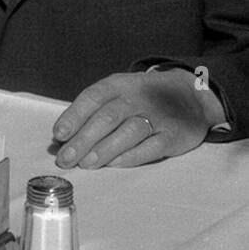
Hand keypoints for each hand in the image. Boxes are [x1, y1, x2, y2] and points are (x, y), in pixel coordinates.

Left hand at [53, 69, 223, 168]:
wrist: (191, 96)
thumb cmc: (142, 98)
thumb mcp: (118, 93)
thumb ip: (93, 112)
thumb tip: (62, 138)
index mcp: (119, 84)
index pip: (92, 97)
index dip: (74, 116)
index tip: (58, 135)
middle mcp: (137, 98)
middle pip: (107, 118)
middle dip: (83, 139)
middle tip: (65, 158)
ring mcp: (157, 116)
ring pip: (128, 132)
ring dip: (104, 149)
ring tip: (85, 164)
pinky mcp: (173, 135)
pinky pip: (151, 147)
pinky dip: (130, 157)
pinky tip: (113, 164)